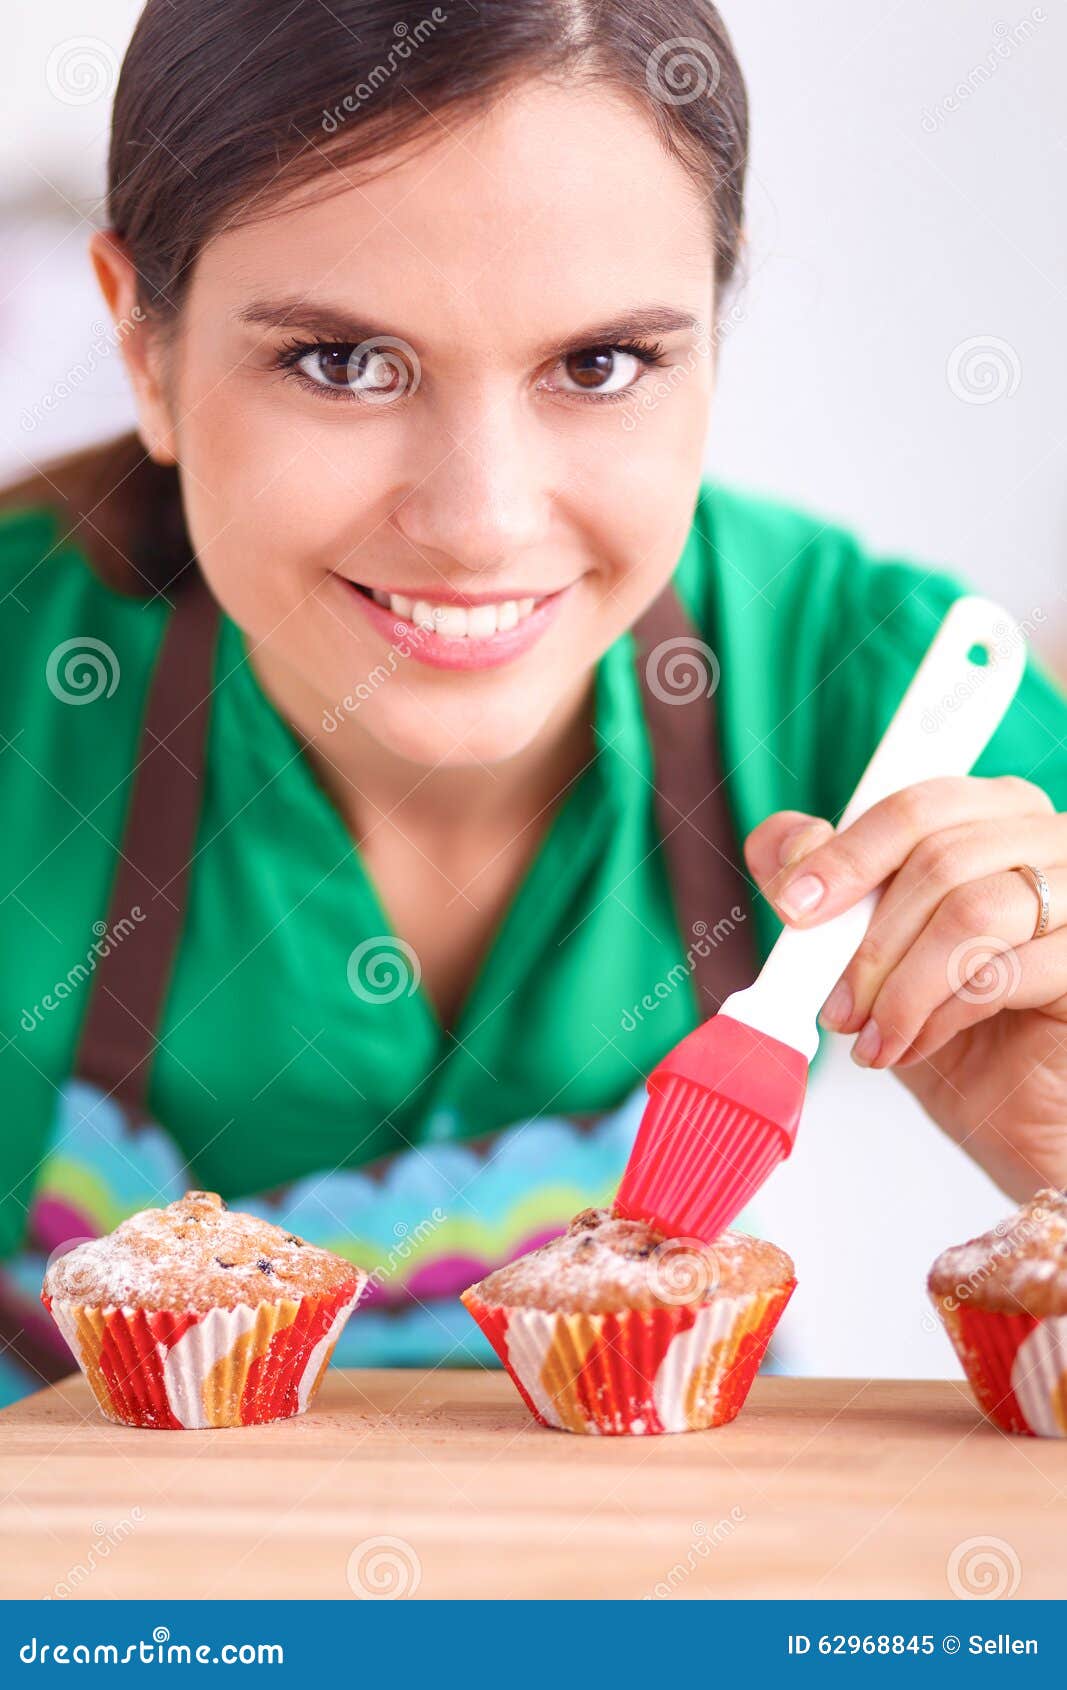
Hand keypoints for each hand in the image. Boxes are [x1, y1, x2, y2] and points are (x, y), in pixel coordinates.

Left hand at [744, 777, 1066, 1198]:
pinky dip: (937, 1017)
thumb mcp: (878, 955)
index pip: (918, 806)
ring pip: (969, 912)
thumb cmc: (959, 1027)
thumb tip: (784, 845)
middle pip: (939, 855)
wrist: (1026, 1117)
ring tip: (869, 1036)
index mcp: (997, 817)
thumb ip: (832, 892)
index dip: (848, 852)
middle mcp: (1050, 841)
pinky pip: (1001, 973)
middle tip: (833, 1004)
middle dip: (868, 939)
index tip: (794, 906)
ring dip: (899, 986)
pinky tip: (912, 1047)